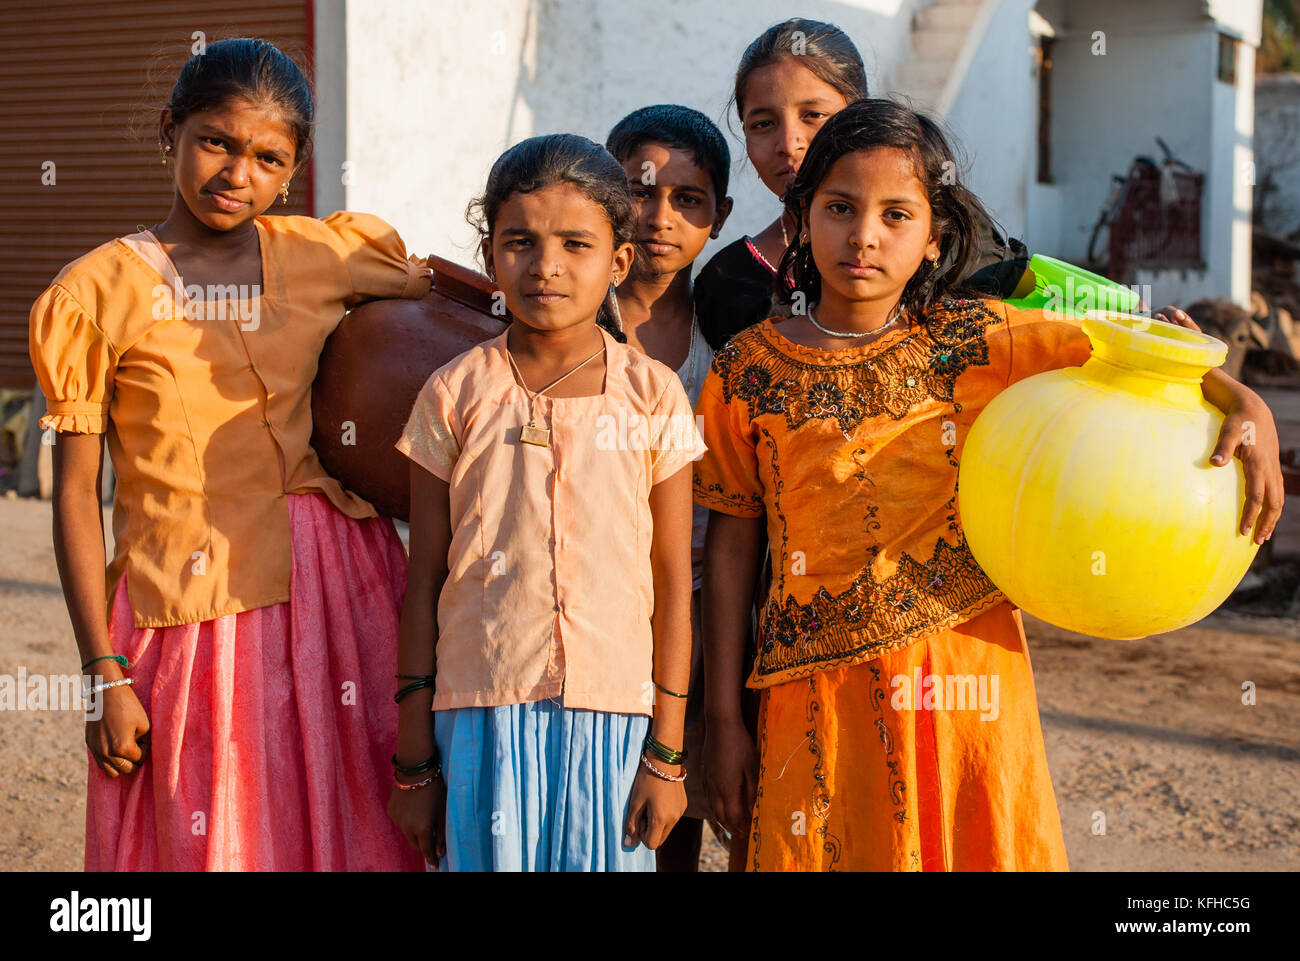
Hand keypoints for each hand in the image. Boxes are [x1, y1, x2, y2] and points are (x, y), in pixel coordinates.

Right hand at [86, 681, 149, 777]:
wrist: (105, 692)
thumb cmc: (128, 706)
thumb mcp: (144, 723)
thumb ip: (145, 742)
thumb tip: (141, 752)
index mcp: (122, 748)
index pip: (140, 759)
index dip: (146, 749)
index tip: (145, 738)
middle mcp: (106, 753)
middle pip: (126, 770)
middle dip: (135, 761)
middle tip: (139, 747)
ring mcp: (96, 750)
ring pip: (111, 772)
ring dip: (122, 765)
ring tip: (128, 751)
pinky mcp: (89, 745)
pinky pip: (101, 763)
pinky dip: (110, 760)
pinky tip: (116, 749)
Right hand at [387, 773, 445, 866]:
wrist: (415, 769)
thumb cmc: (434, 788)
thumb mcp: (442, 811)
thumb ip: (442, 833)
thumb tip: (441, 852)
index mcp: (422, 828)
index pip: (427, 850)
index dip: (432, 858)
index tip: (435, 865)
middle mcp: (407, 827)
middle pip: (416, 843)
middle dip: (423, 843)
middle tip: (431, 836)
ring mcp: (397, 819)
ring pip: (407, 832)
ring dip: (414, 829)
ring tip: (422, 813)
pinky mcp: (390, 811)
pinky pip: (400, 820)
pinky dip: (407, 818)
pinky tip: (413, 805)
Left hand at [623, 761, 686, 849]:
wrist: (664, 760)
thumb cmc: (646, 780)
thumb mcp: (635, 802)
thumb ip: (631, 824)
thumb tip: (629, 844)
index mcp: (661, 819)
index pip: (651, 844)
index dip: (641, 835)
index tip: (638, 818)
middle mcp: (674, 819)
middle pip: (660, 839)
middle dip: (650, 830)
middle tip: (644, 810)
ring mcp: (680, 812)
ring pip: (667, 829)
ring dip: (657, 823)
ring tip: (651, 803)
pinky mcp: (683, 805)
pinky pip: (673, 818)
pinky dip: (665, 814)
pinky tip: (660, 798)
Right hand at [703, 714, 757, 838]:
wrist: (720, 725)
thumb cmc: (740, 744)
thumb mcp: (752, 767)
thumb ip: (752, 791)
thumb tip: (755, 811)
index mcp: (728, 789)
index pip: (733, 817)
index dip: (741, 828)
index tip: (749, 834)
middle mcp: (715, 789)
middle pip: (722, 817)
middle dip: (732, 828)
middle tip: (742, 834)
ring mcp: (708, 781)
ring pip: (713, 808)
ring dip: (723, 819)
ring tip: (733, 825)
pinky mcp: (705, 774)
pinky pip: (710, 798)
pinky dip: (716, 807)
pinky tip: (722, 805)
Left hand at [1155, 306, 1285, 542]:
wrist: (1249, 406)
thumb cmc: (1221, 396)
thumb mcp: (1205, 379)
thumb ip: (1187, 355)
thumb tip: (1168, 314)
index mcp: (1240, 423)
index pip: (1233, 435)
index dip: (1226, 446)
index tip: (1216, 462)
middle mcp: (1257, 444)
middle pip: (1261, 477)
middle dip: (1255, 503)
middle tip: (1244, 527)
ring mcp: (1266, 460)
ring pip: (1272, 493)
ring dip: (1264, 518)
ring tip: (1254, 540)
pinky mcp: (1267, 471)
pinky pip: (1271, 498)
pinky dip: (1266, 519)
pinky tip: (1257, 538)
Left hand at [1214, 395, 1284, 542]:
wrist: (1253, 409)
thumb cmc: (1236, 420)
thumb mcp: (1227, 431)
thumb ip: (1222, 448)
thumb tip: (1214, 463)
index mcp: (1257, 463)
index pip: (1256, 496)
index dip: (1251, 514)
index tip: (1243, 530)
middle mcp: (1269, 468)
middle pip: (1273, 502)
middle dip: (1266, 523)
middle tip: (1257, 541)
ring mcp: (1272, 467)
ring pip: (1278, 498)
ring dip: (1272, 517)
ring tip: (1263, 535)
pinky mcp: (1271, 466)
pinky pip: (1276, 491)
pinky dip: (1273, 506)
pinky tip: (1266, 515)